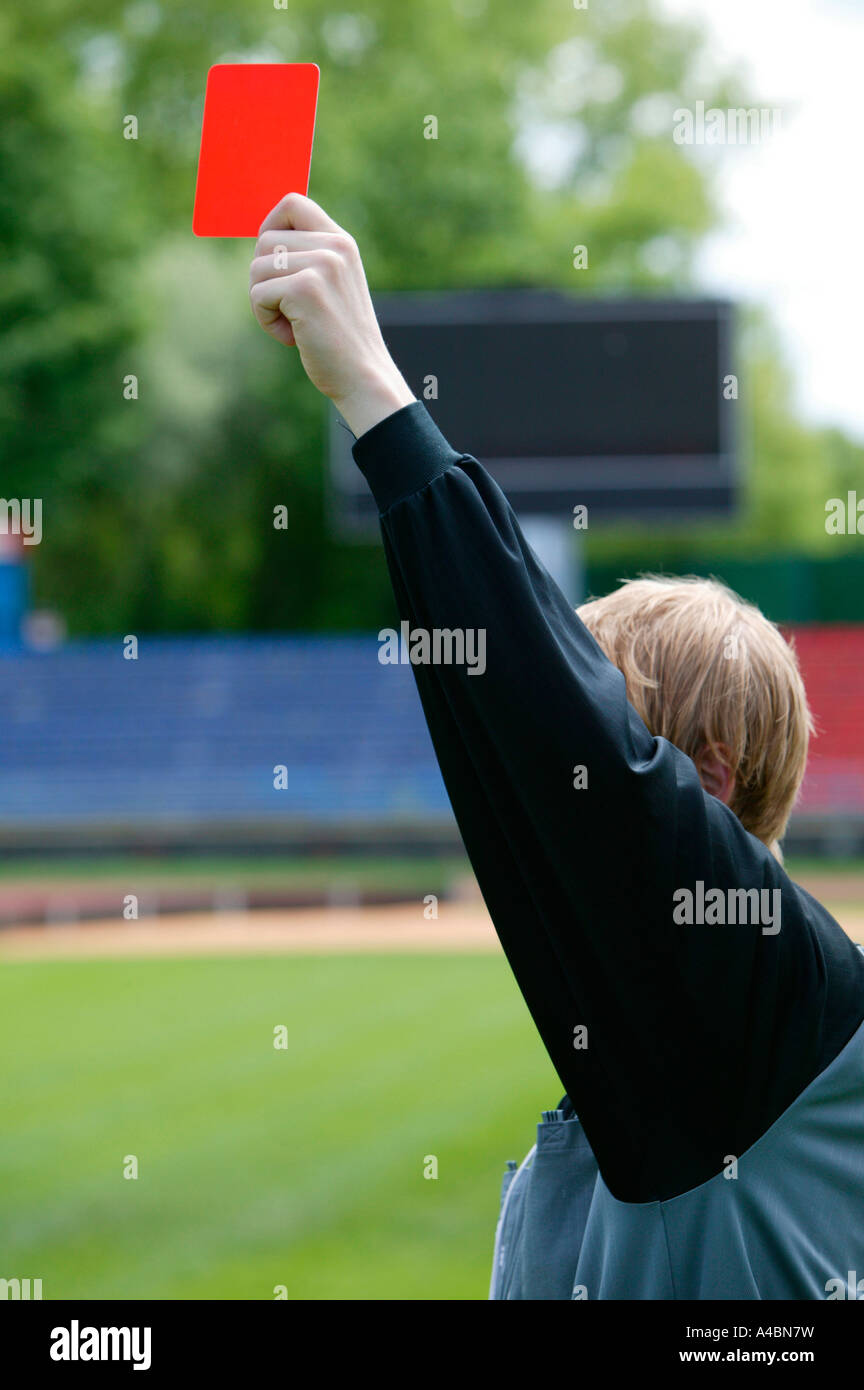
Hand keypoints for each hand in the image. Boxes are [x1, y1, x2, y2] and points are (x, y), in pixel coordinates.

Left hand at [249, 192, 415, 435]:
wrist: (363, 377)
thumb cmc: (341, 339)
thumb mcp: (331, 286)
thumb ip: (307, 258)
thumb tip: (262, 237)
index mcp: (342, 242)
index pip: (292, 202)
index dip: (269, 226)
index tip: (273, 262)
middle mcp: (334, 247)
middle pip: (264, 241)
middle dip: (264, 278)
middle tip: (287, 309)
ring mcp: (321, 266)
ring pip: (257, 268)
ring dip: (263, 303)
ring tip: (293, 325)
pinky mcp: (305, 289)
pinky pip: (258, 294)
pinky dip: (266, 320)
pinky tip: (292, 337)